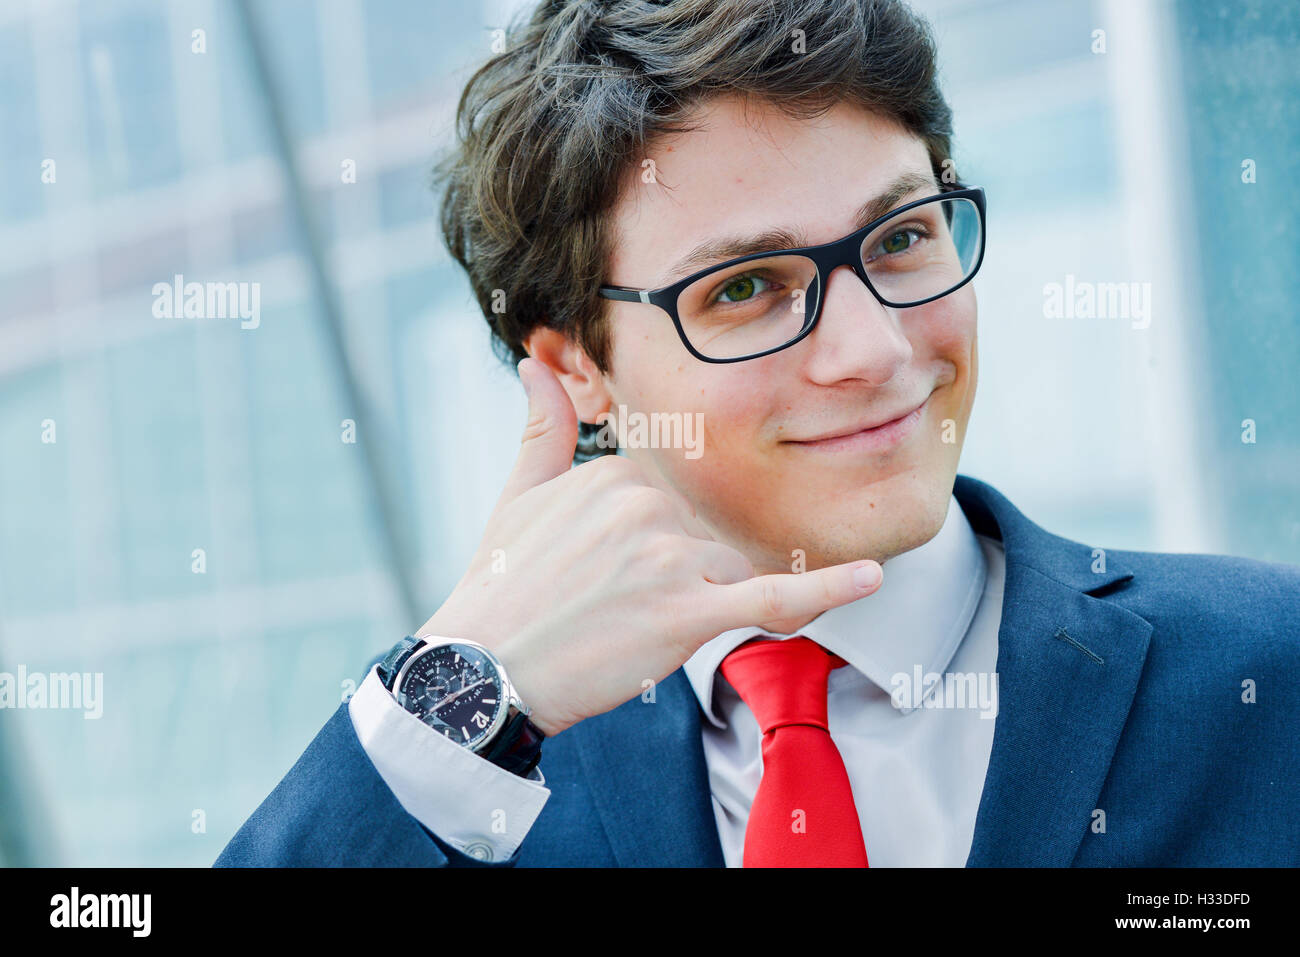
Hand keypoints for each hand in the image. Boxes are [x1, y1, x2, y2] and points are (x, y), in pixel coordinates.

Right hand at [417, 357, 882, 736]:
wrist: (483, 671)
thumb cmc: (501, 589)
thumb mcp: (517, 497)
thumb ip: (541, 428)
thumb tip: (533, 364)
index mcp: (616, 472)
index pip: (678, 501)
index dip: (660, 545)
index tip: (621, 576)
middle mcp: (645, 503)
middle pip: (707, 537)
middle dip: (680, 577)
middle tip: (613, 610)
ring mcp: (668, 558)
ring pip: (728, 570)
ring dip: (698, 604)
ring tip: (626, 627)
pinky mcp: (685, 614)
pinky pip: (771, 599)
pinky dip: (826, 591)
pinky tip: (871, 576)